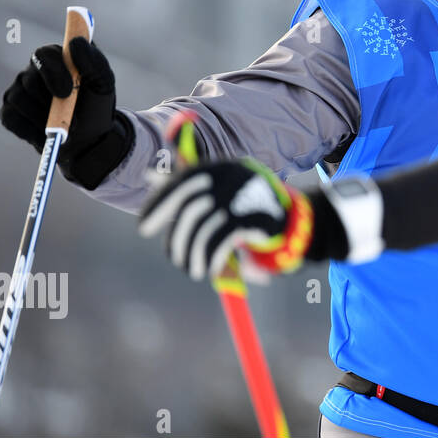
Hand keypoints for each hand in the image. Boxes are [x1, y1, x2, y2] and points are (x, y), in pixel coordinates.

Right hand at [0, 38, 131, 188]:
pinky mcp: (9, 113)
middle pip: (28, 79)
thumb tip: (76, 42)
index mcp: (55, 59)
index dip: (53, 72)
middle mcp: (32, 72)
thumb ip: (93, 61)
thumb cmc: (96, 105)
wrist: (89, 138)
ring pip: (19, 100)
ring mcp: (18, 92)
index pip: (43, 55)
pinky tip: (46, 134)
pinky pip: (11, 118)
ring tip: (63, 127)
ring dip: (43, 118)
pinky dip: (31, 131)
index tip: (67, 92)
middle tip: (72, 119)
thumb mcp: (104, 84)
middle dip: (51, 102)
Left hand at [139, 159, 314, 280]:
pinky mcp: (252, 216)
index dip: (157, 206)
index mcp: (218, 167)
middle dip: (178, 240)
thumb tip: (149, 174)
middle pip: (188, 210)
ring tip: (195, 270)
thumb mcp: (217, 191)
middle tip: (179, 261)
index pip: (178, 183)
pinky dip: (211, 259)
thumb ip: (187, 185)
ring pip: (202, 229)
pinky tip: (210, 269)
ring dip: (193, 255)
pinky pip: (220, 241)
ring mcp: (241, 196)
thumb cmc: (248, 206)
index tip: (143, 229)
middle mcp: (228, 177)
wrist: (294, 220)